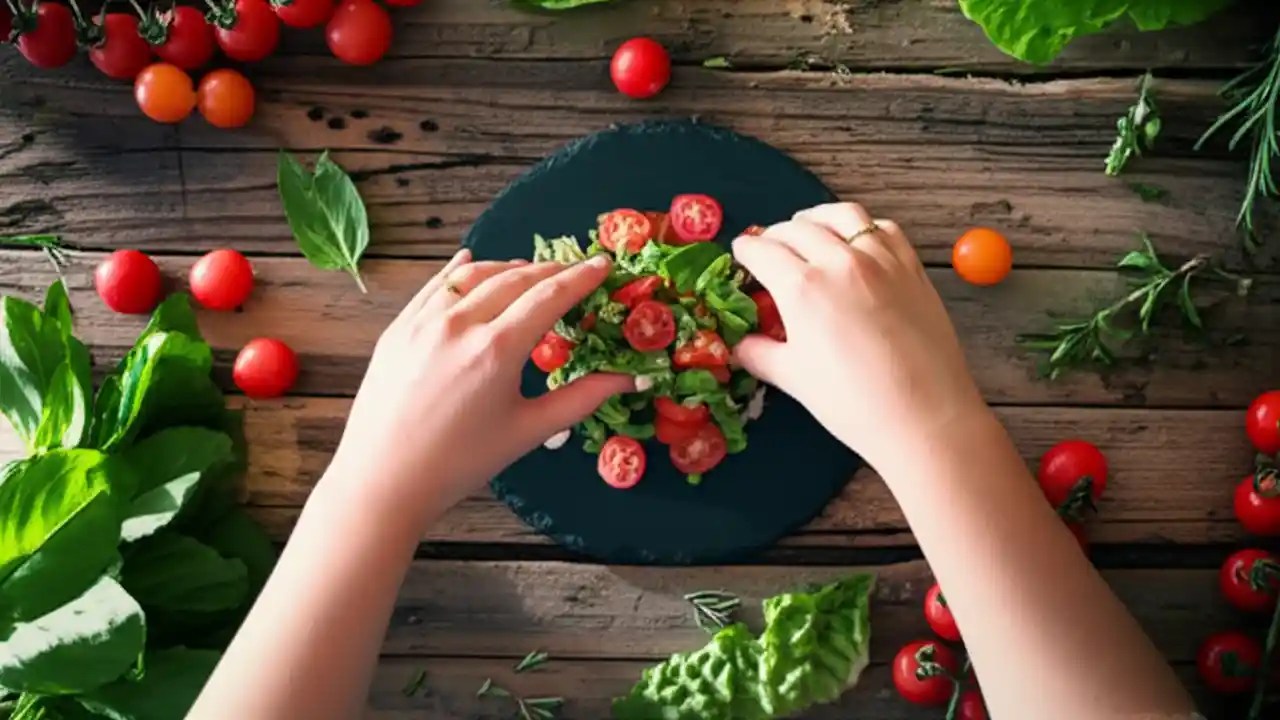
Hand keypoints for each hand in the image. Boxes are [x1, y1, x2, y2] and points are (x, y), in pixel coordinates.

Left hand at [329, 250, 632, 512]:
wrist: (383, 480)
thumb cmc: (460, 463)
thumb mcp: (528, 431)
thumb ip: (581, 399)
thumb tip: (627, 378)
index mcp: (497, 349)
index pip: (550, 296)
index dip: (581, 277)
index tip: (602, 264)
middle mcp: (460, 324)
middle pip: (516, 279)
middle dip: (551, 270)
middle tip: (575, 270)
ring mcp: (424, 321)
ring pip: (475, 275)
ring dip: (509, 267)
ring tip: (531, 271)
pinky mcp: (399, 327)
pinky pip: (435, 285)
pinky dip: (460, 270)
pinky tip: (471, 261)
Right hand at [732, 202, 987, 470]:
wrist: (924, 416)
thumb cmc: (852, 403)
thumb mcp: (793, 378)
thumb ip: (759, 354)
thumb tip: (739, 345)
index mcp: (802, 287)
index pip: (762, 252)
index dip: (745, 252)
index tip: (741, 255)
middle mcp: (839, 261)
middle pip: (797, 228)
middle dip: (775, 235)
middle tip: (768, 249)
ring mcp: (880, 259)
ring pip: (842, 215)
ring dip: (817, 218)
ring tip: (808, 228)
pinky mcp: (911, 266)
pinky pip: (882, 228)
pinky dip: (862, 227)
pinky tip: (857, 241)